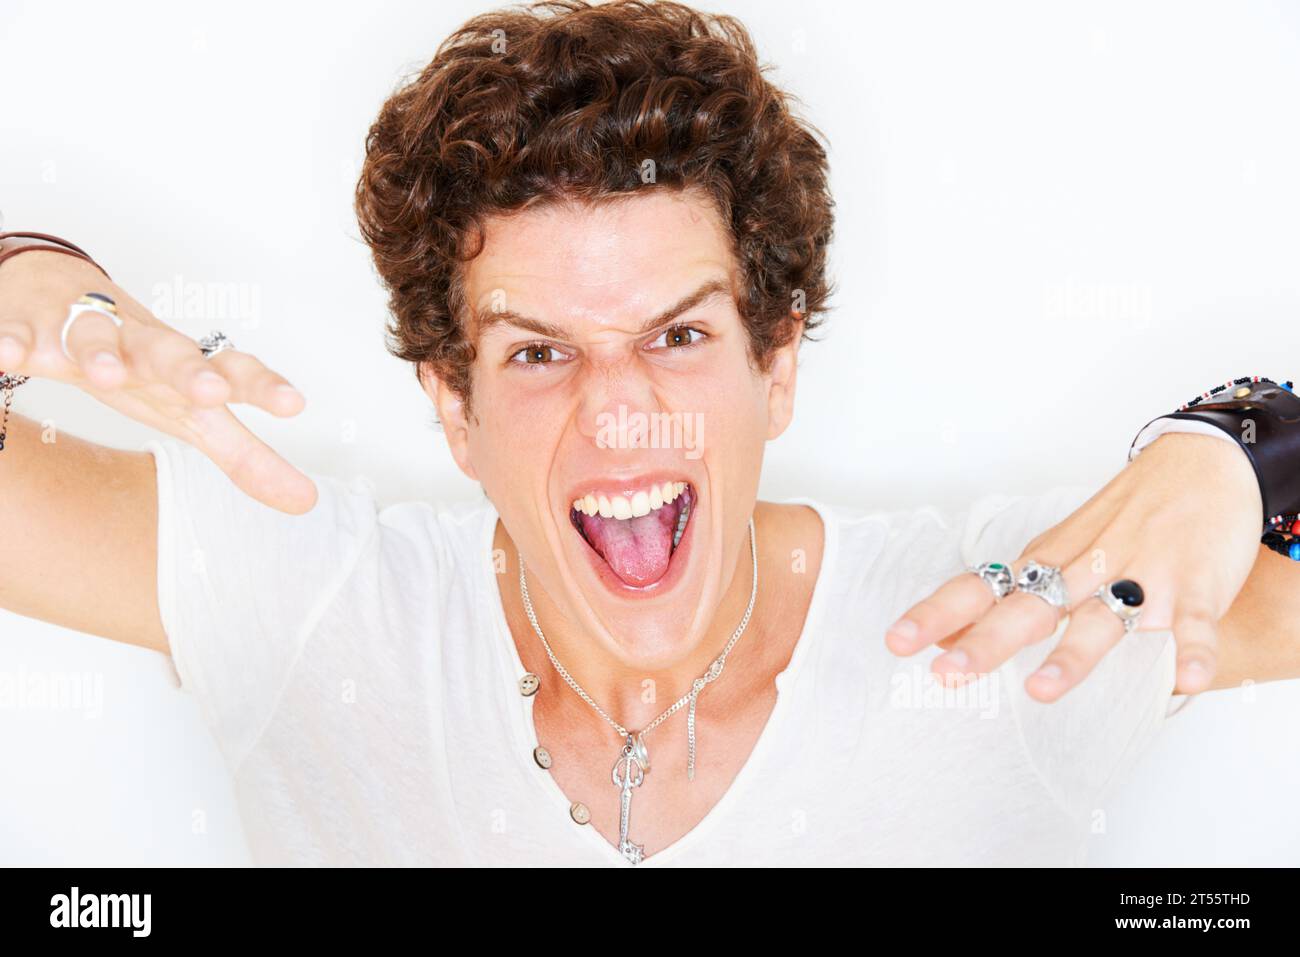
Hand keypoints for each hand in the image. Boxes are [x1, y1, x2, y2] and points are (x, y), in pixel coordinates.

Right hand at [0, 251, 316, 512]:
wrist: (60, 292)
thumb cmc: (138, 366)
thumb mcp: (190, 413)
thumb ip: (245, 456)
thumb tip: (306, 501)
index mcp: (183, 366)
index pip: (232, 371)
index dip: (262, 386)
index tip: (294, 405)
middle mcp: (140, 343)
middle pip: (169, 351)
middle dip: (188, 368)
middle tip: (210, 391)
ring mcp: (84, 329)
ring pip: (93, 333)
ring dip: (100, 352)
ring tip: (104, 375)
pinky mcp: (27, 325)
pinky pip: (17, 330)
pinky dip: (11, 338)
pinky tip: (9, 352)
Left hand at [884, 432, 1262, 698]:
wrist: (1201, 462)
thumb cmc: (1121, 518)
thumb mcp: (1055, 551)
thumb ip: (1004, 598)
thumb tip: (943, 635)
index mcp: (1047, 563)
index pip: (980, 589)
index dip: (938, 615)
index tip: (896, 642)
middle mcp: (1085, 569)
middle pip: (1028, 608)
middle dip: (987, 642)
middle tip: (948, 675)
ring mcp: (1142, 577)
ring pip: (1103, 618)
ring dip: (1072, 655)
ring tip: (1041, 692)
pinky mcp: (1196, 586)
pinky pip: (1196, 624)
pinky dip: (1193, 651)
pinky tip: (1185, 680)